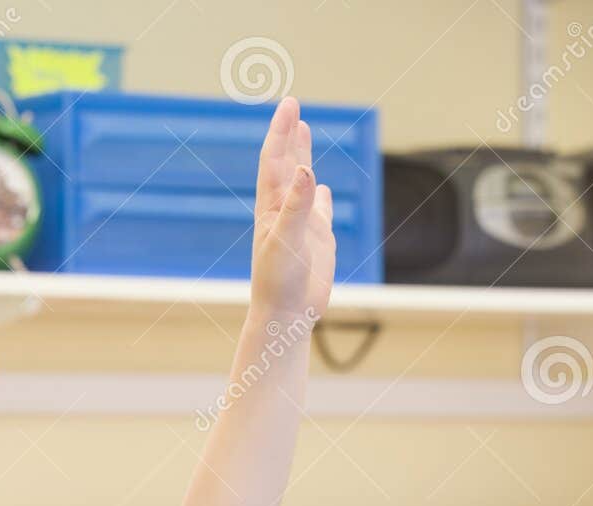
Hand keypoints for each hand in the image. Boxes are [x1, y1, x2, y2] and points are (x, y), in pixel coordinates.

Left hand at [249, 97, 335, 325]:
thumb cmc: (279, 282)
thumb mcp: (287, 241)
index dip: (281, 131)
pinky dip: (319, 195)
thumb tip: (307, 171)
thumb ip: (297, 207)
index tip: (289, 104)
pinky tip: (320, 187)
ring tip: (304, 131)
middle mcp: (285, 210)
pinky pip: (318, 210)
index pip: (275, 160)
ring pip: (303, 181)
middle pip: (287, 163)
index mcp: (272, 207)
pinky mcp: (317, 240)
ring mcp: (302, 224)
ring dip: (302, 156)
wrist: (286, 315)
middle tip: (292, 105)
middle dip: (289, 134)